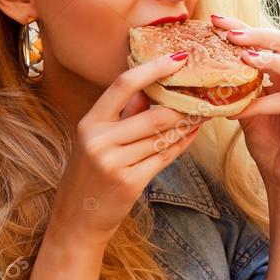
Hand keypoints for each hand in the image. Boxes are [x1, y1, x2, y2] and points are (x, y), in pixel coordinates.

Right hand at [50, 53, 207, 244]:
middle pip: (153, 115)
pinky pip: (164, 158)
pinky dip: (181, 144)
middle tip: (202, 91)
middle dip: (182, 104)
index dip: (152, 69)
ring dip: (186, 124)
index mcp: (89, 124)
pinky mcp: (130, 183)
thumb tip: (150, 87)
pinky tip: (191, 134)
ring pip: (162, 137)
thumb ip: (121, 115)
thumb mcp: (94, 140)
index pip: (122, 85)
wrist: (76, 220)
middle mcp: (100, 141)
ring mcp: (115, 164)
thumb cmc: (87, 175)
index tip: (177, 58)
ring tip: (202, 111)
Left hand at [211, 14, 279, 202]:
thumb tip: (205, 71)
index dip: (242, 26)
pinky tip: (238, 110)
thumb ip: (235, 90)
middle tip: (229, 34)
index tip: (215, 20)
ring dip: (265, 59)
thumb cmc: (268, 144)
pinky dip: (259, 104)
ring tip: (241, 57)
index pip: (266, 40)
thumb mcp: (246, 111)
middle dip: (256, 34)